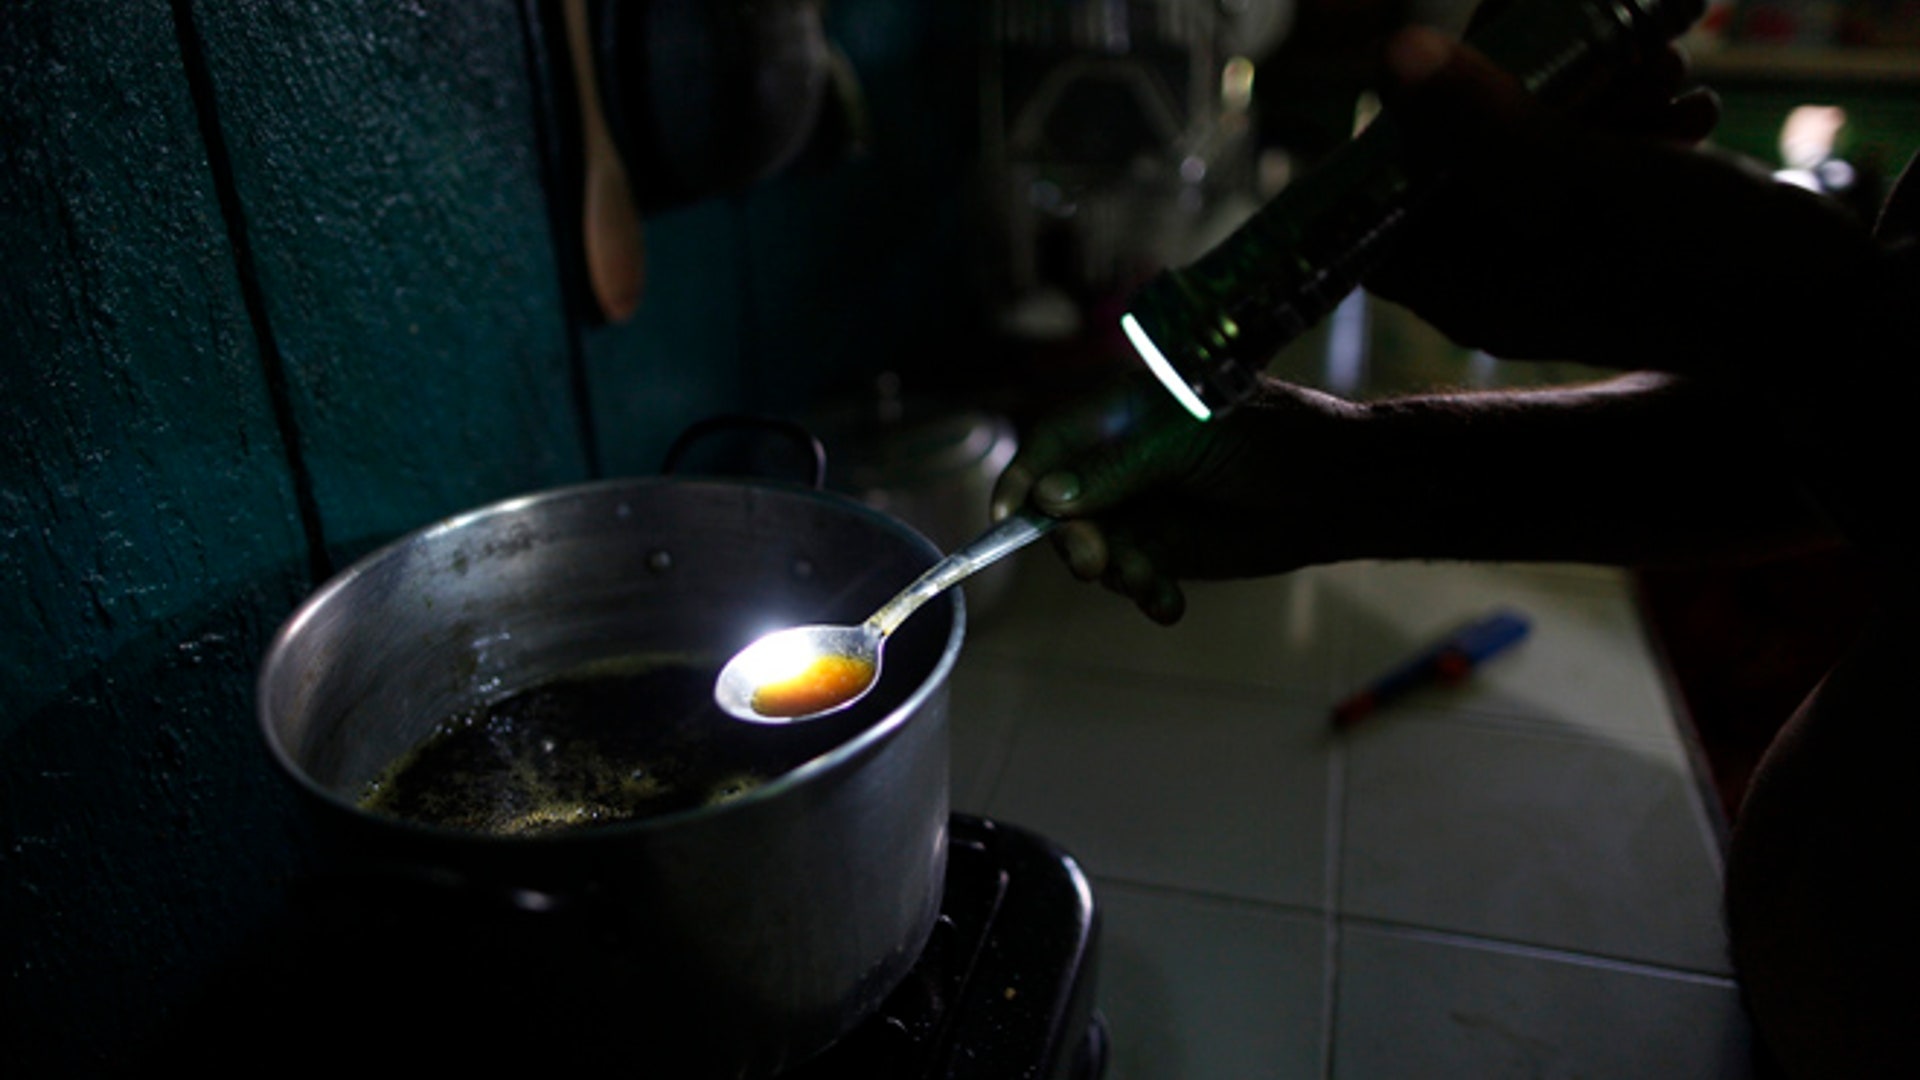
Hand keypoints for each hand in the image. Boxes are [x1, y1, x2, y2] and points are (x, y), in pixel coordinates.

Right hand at [991, 373, 1362, 622]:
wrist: (1339, 489)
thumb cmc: (1271, 439)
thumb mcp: (1189, 439)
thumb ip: (1117, 466)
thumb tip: (1048, 497)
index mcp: (1122, 413)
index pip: (1053, 442)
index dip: (1024, 479)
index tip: (1011, 519)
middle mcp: (1122, 461)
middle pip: (1062, 506)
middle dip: (1074, 539)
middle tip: (1095, 564)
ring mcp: (1142, 506)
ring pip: (1094, 548)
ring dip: (1116, 571)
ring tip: (1150, 583)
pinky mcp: (1166, 550)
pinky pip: (1131, 578)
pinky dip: (1144, 593)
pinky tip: (1168, 604)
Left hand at [1364, 25, 1877, 373]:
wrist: (1831, 313)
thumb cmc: (1704, 262)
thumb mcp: (1586, 180)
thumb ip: (1487, 124)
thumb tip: (1391, 60)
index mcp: (1463, 288)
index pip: (1376, 207)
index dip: (1401, 131)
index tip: (1459, 75)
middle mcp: (1495, 278)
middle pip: (1459, 159)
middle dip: (1527, 91)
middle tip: (1612, 67)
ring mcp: (1554, 255)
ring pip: (1533, 143)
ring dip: (1596, 89)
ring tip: (1671, 78)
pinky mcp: (1613, 231)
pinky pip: (1592, 157)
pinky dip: (1634, 117)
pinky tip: (1689, 104)